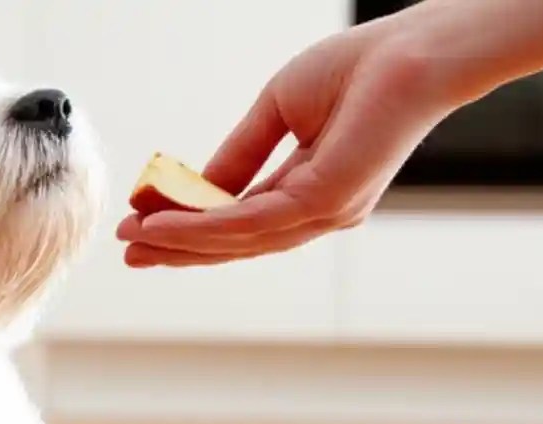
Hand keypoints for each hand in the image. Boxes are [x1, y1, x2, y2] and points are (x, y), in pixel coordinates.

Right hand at [115, 14, 454, 267]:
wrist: (414, 50)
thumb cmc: (360, 69)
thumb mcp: (278, 112)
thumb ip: (238, 155)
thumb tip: (196, 189)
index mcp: (314, 190)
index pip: (243, 221)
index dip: (191, 226)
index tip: (144, 227)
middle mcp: (321, 211)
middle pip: (237, 242)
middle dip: (178, 249)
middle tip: (128, 253)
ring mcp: (326, 212)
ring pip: (239, 240)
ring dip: (181, 242)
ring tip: (135, 240)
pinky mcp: (327, 201)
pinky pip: (250, 222)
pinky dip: (202, 227)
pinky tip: (166, 226)